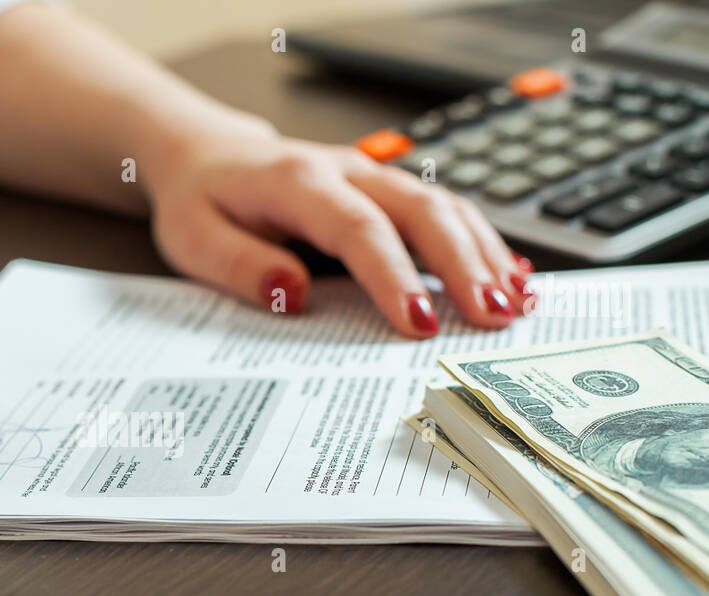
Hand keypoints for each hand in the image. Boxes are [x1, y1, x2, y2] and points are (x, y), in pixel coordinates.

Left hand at [144, 128, 530, 336]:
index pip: (357, 227)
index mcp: (296, 182)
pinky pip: (444, 211)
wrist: (209, 158)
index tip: (421, 325)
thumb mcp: (194, 240)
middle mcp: (346, 171)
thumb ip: (241, 266)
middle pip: (420, 210)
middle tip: (491, 318)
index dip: (394, 276)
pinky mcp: (387, 191)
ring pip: (443, 206)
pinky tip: (510, 279)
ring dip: (484, 255)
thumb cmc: (203, 203)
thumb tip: (294, 293)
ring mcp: (373, 177)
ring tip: (514, 307)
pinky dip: (480, 244)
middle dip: (463, 265)